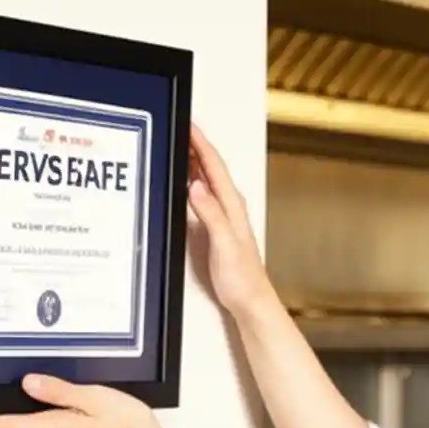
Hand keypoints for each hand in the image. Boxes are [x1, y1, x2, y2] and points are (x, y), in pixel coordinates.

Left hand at [0, 374, 180, 427]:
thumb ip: (58, 390)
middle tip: (24, 384)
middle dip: (12, 405)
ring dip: (40, 411)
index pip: (0, 424)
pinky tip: (75, 409)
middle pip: (16, 421)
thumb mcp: (94, 397)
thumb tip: (29, 383)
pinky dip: (53, 418)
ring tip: (67, 396)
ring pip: (35, 425)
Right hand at [187, 124, 275, 319]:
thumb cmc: (242, 278)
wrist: (250, 301)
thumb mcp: (224, 244)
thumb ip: (211, 214)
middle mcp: (229, 207)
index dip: (200, 144)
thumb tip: (195, 186)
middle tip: (178, 128)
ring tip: (179, 145)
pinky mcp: (216, 227)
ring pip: (207, 179)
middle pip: (211, 168)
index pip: (214, 166)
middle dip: (195, 146)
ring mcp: (224, 216)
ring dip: (194, 162)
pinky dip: (192, 182)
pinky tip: (184, 181)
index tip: (188, 126)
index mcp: (232, 206)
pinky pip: (203, 195)